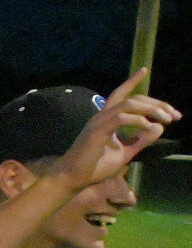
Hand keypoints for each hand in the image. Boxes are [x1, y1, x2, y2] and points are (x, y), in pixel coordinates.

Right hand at [47, 69, 179, 190]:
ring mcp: (98, 122)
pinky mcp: (97, 131)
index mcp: (106, 119)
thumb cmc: (95, 166)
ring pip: (128, 104)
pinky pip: (121, 118)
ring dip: (151, 109)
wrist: (73, 178)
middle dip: (156, 104)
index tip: (144, 70)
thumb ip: (141, 140)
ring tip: (167, 119)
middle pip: (132, 99)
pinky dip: (139, 120)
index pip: (121, 95)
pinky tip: (149, 127)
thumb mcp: (125, 152)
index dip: (132, 81)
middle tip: (174, 115)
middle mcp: (102, 116)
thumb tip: (159, 127)